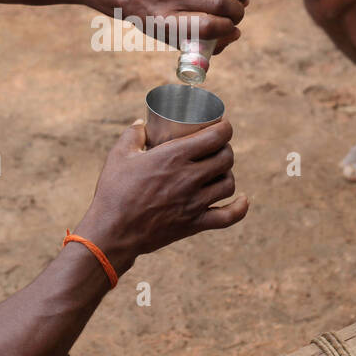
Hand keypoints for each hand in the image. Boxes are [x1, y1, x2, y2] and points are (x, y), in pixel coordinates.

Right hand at [74, 119, 248, 274]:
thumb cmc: (113, 191)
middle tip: (216, 148)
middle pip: (226, 158)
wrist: (112, 232)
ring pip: (229, 184)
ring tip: (218, 171)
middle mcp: (190, 177)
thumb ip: (132, 135)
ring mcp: (195, 202)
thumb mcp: (119, 156)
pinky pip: (228, 217)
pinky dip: (240, 208)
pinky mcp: (195, 224)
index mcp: (174, 156)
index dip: (225, 128)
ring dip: (227, 174)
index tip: (222, 126)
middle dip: (225, 149)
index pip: (216, 137)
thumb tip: (141, 123)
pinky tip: (243, 200)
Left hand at [116, 0, 248, 53]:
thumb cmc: (154, 16)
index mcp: (164, 21)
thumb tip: (235, 34)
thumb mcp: (169, 35)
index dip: (227, 27)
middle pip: (217, 2)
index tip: (233, 27)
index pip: (206, 26)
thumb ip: (200, 41)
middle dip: (237, 9)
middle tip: (240, 11)